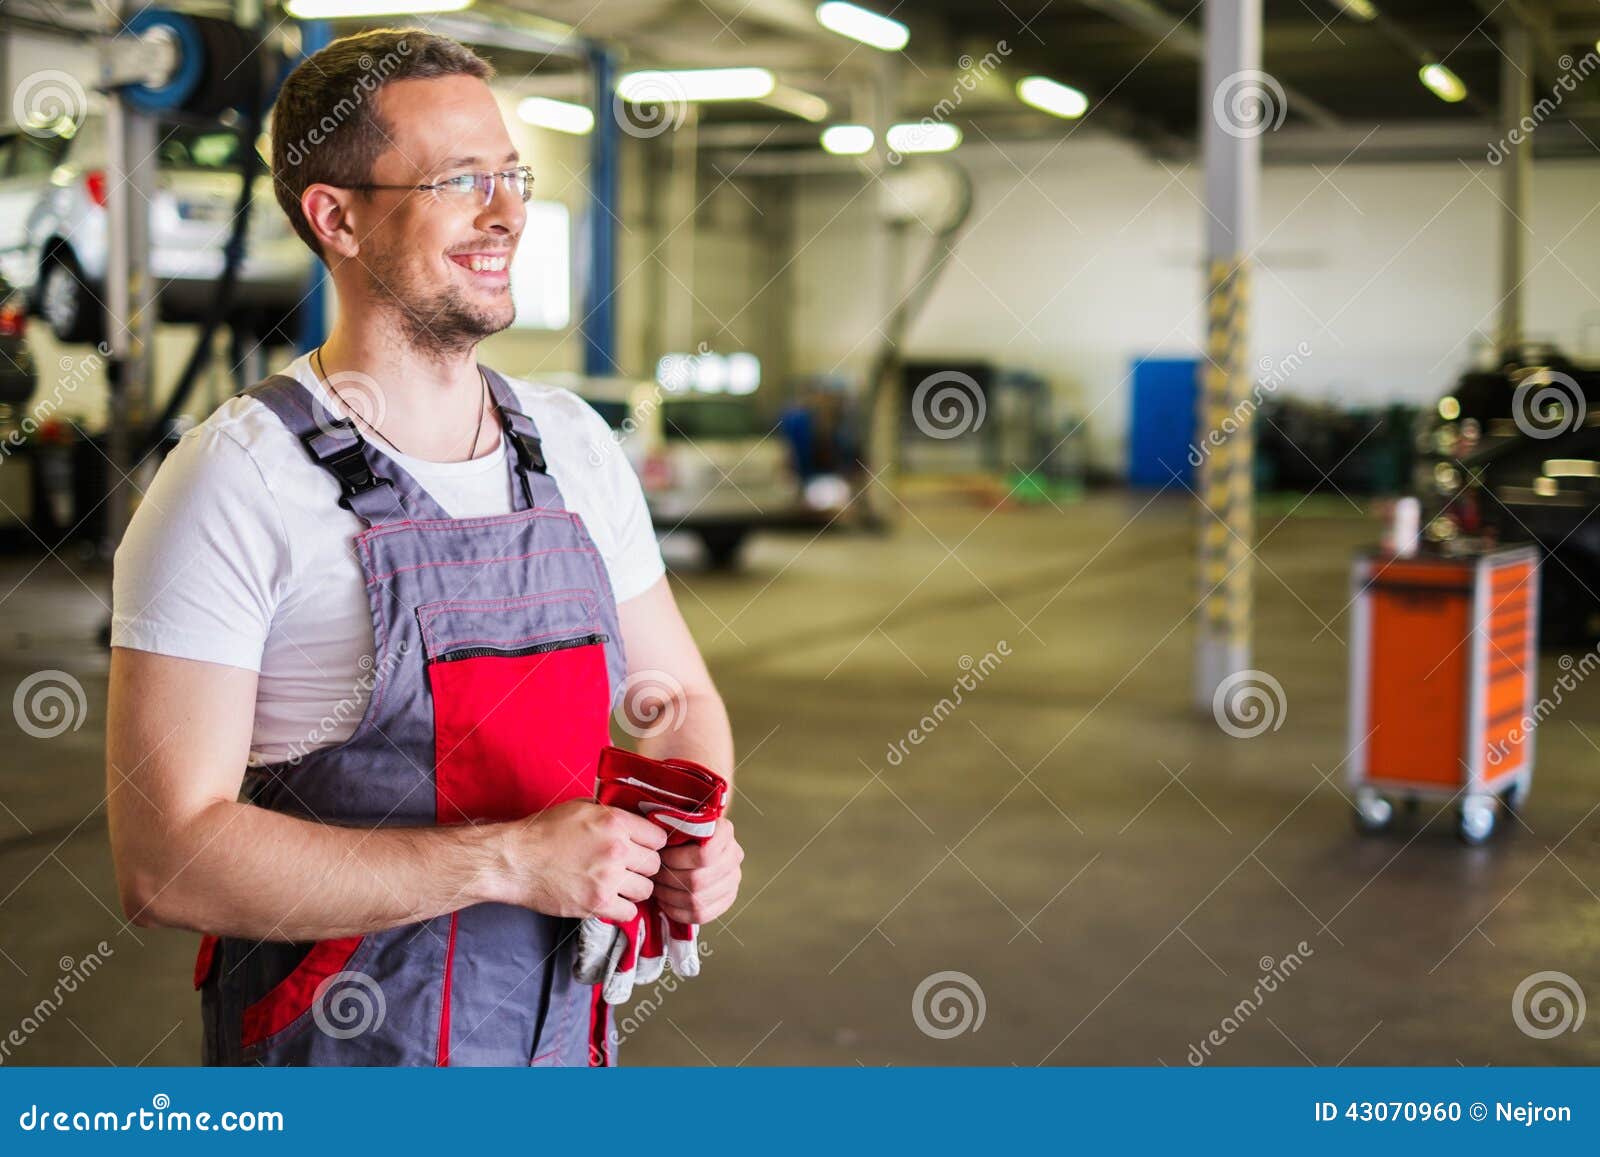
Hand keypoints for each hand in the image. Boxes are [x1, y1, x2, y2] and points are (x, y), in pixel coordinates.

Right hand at [499, 799, 666, 921]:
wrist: (516, 860)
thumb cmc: (544, 831)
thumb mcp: (581, 808)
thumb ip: (612, 814)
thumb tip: (636, 821)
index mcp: (615, 822)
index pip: (659, 838)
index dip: (651, 844)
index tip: (642, 848)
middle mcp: (616, 850)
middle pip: (655, 865)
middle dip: (643, 866)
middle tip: (629, 868)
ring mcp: (608, 879)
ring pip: (646, 890)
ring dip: (634, 888)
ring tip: (619, 884)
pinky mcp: (597, 904)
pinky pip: (629, 912)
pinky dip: (622, 908)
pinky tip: (609, 899)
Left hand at [652, 817, 742, 925]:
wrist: (694, 840)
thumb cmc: (679, 829)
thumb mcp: (676, 820)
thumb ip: (671, 827)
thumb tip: (655, 842)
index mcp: (724, 832)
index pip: (704, 855)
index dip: (676, 859)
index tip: (659, 855)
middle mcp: (734, 856)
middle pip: (697, 880)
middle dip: (668, 879)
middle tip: (652, 875)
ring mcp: (733, 880)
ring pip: (697, 900)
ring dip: (669, 896)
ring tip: (656, 887)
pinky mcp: (727, 899)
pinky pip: (701, 915)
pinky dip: (676, 911)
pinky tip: (664, 901)